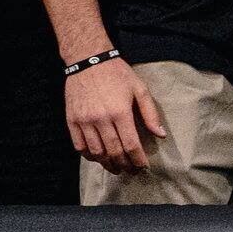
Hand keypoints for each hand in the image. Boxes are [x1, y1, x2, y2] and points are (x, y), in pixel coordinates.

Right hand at [65, 57, 163, 174]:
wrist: (88, 60)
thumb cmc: (117, 74)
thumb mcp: (139, 89)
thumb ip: (150, 113)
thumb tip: (161, 135)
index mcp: (120, 112)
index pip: (131, 145)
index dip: (138, 160)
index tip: (143, 167)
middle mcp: (101, 119)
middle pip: (113, 152)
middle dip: (124, 165)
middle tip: (130, 170)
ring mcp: (84, 120)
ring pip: (96, 152)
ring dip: (106, 164)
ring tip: (115, 168)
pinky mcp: (72, 120)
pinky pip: (79, 145)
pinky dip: (89, 155)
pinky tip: (97, 157)